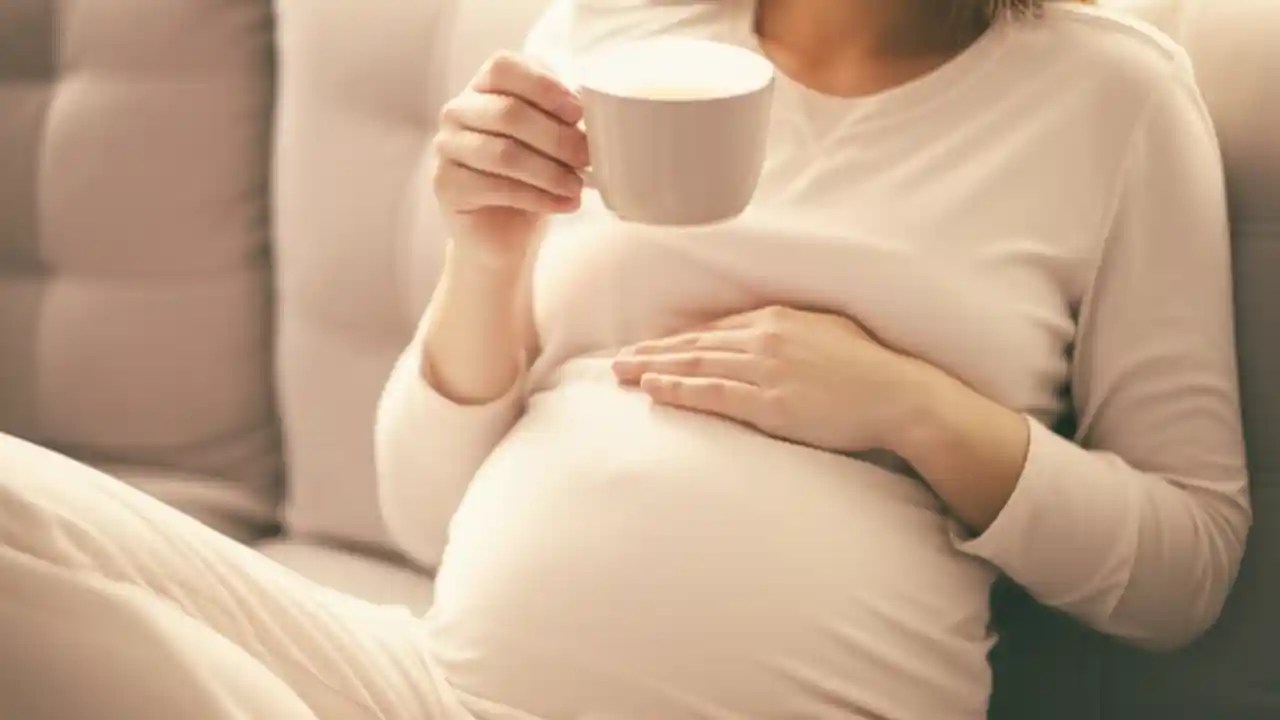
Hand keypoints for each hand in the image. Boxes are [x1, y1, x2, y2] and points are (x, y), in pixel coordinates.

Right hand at [433, 52, 589, 267]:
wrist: (504, 233)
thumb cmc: (532, 178)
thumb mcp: (553, 141)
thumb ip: (563, 118)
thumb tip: (595, 113)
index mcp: (484, 88)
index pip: (504, 67)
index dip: (544, 86)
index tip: (579, 112)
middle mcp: (458, 111)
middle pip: (509, 112)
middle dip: (557, 137)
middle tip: (587, 158)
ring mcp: (447, 147)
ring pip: (504, 153)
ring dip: (550, 172)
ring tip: (578, 187)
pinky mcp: (446, 184)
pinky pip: (495, 187)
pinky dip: (538, 197)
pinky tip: (564, 204)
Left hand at [612, 306, 941, 454]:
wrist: (896, 394)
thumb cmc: (869, 365)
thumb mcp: (828, 330)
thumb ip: (792, 328)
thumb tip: (768, 329)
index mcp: (777, 319)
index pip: (714, 329)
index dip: (678, 338)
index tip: (652, 345)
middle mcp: (764, 338)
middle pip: (694, 343)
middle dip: (653, 350)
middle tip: (619, 359)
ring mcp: (764, 369)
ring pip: (695, 364)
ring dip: (654, 367)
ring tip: (623, 373)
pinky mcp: (769, 403)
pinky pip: (712, 393)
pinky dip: (679, 389)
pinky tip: (653, 389)